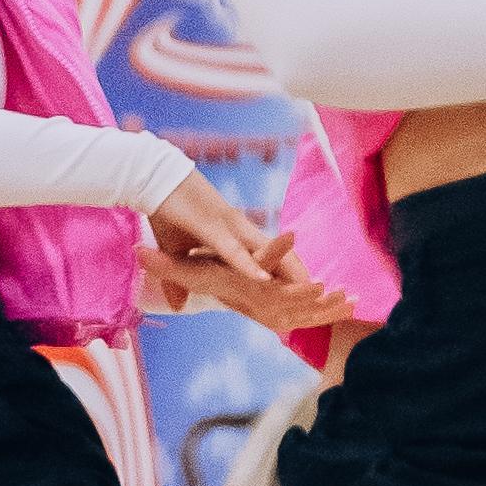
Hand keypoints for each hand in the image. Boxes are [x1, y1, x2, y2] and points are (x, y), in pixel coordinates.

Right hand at [142, 178, 350, 332]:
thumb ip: (178, 281)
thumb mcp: (173, 256)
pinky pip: (234, 252)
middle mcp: (241, 233)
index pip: (272, 264)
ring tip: (314, 293)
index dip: (292, 282)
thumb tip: (177, 307)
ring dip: (288, 275)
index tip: (314, 300)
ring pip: (266, 255)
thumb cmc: (166, 212)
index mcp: (237, 240)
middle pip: (281, 261)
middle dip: (304, 282)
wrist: (153, 178)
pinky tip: (263, 281)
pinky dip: (248, 266)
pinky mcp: (212, 227)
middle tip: (332, 301)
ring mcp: (230, 229)